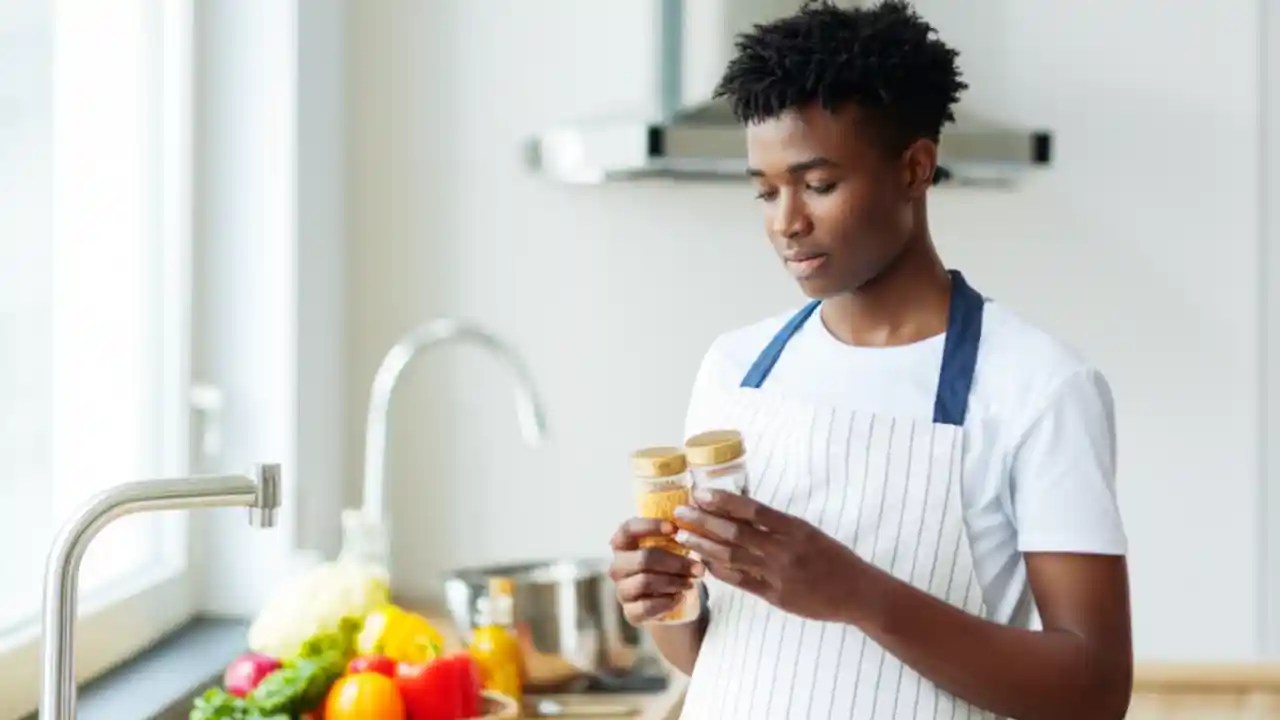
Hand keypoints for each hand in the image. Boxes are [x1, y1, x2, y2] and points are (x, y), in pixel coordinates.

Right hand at [608, 518, 704, 625]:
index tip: (675, 529)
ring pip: (645, 582)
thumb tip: (691, 519)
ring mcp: (622, 590)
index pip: (629, 528)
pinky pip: (646, 607)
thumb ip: (675, 533)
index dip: (650, 526)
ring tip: (691, 582)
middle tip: (698, 567)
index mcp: (623, 544)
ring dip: (673, 581)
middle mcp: (618, 566)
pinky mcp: (630, 612)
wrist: (668, 601)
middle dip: (675, 562)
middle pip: (643, 559)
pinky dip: (667, 602)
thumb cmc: (668, 566)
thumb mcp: (671, 547)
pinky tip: (680, 597)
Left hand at [673, 489, 865, 622]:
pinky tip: (703, 563)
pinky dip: (720, 571)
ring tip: (684, 537)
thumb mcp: (810, 532)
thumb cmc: (834, 558)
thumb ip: (779, 525)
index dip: (723, 501)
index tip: (700, 493)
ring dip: (704, 546)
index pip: (753, 509)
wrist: (858, 592)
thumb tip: (743, 510)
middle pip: (736, 532)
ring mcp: (779, 574)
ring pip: (733, 557)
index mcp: (795, 528)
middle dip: (704, 521)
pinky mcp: (776, 596)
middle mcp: (785, 549)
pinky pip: (741, 582)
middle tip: (680, 513)